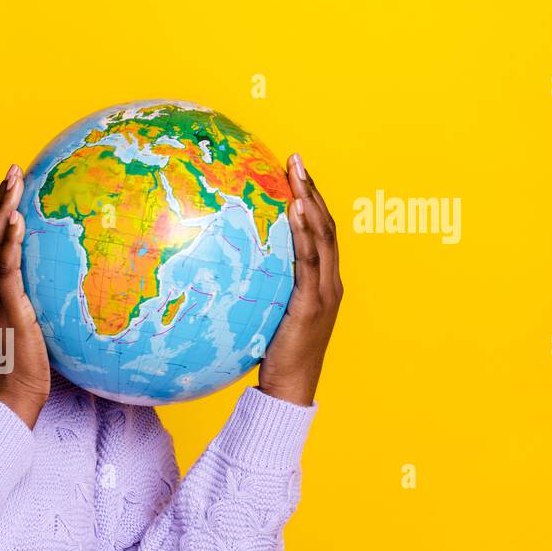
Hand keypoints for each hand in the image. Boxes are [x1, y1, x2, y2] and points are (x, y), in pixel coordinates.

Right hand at [0, 163, 50, 428]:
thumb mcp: (22, 330)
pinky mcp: (7, 310)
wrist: (11, 399)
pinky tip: (15, 219)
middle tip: (11, 171)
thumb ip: (27, 306)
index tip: (6, 188)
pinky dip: (7, 241)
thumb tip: (49, 289)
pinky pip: (4, 270)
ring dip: (0, 209)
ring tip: (13, 181)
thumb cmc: (20, 372)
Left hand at [257, 153, 343, 406]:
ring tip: (297, 172)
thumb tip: (222, 267)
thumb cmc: (271, 357)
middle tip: (296, 158)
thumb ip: (257, 289)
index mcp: (322, 284)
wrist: (288, 392)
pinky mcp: (312, 304)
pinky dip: (306, 233)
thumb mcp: (265, 315)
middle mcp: (330, 283)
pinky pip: (309, 262)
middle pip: (327, 226)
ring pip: (324, 237)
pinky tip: (294, 209)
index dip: (312, 200)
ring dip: (311, 200)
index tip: (296, 171)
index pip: (321, 233)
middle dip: (313, 189)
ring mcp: (324, 293)